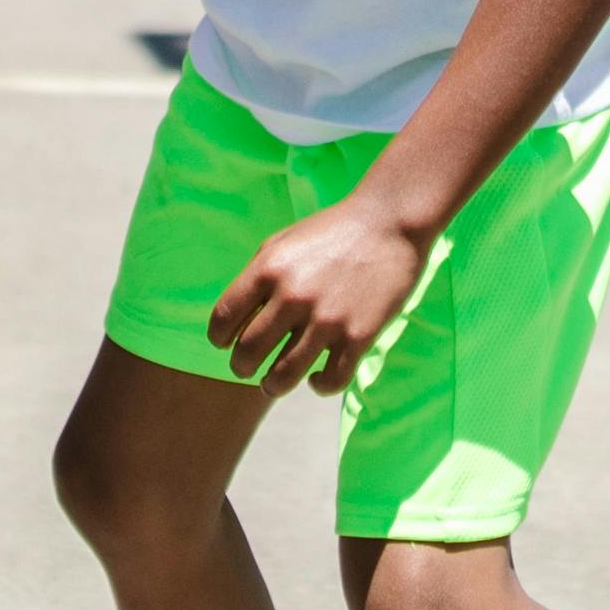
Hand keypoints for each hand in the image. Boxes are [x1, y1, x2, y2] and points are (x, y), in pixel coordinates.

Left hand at [208, 195, 433, 396]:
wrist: (390, 222)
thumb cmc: (332, 231)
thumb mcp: (283, 242)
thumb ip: (257, 276)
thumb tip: (236, 316)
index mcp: (268, 269)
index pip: (223, 318)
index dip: (219, 338)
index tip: (225, 344)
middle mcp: (292, 296)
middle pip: (247, 352)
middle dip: (240, 367)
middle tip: (245, 369)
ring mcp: (326, 319)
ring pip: (282, 376)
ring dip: (271, 385)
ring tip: (271, 384)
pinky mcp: (358, 336)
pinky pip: (330, 380)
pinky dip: (318, 386)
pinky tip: (315, 378)